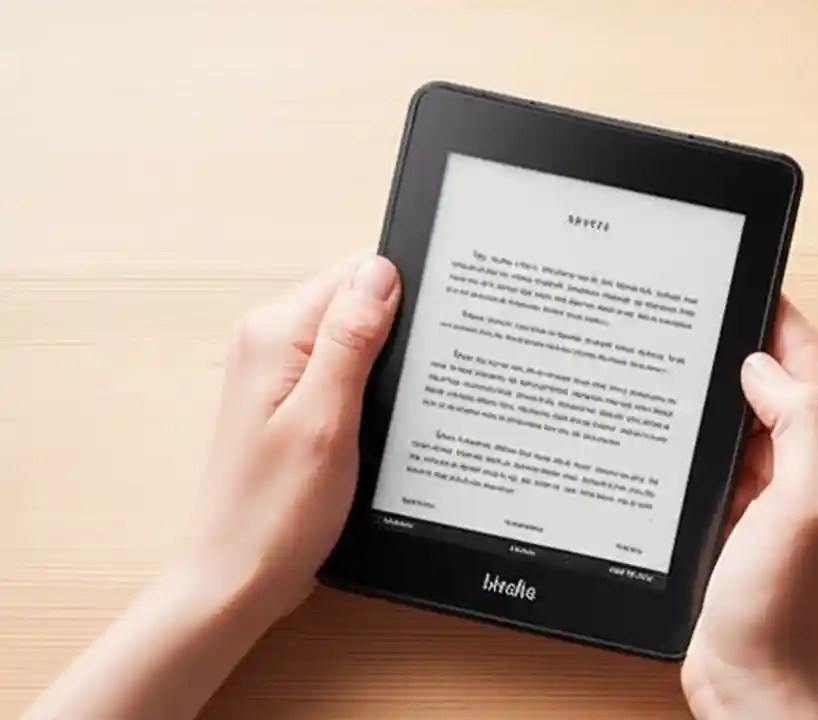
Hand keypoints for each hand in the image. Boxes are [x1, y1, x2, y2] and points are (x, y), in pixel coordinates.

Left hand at [24, 257, 401, 719]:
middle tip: (429, 378)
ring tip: (411, 402)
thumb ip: (352, 340)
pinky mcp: (290, 401)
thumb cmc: (277, 512)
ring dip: (388, 360)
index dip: (403, 294)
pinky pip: (342, 368)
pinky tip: (389, 418)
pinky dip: (372, 385)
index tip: (438, 331)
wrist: (237, 579)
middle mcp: (270, 341)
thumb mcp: (326, 421)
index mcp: (276, 333)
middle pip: (355, 300)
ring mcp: (277, 372)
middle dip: (399, 328)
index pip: (355, 274)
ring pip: (354, 336)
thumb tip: (381, 271)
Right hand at [682, 297, 817, 719]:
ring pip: (749, 412)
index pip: (812, 359)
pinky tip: (679, 419)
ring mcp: (780, 487)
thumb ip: (800, 423)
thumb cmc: (784, 607)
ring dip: (721, 385)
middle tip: (702, 305)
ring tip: (684, 348)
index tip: (746, 279)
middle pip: (780, 380)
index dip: (778, 316)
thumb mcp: (805, 501)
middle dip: (745, 343)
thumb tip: (765, 367)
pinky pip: (726, 449)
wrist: (751, 676)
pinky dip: (706, 429)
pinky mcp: (746, 508)